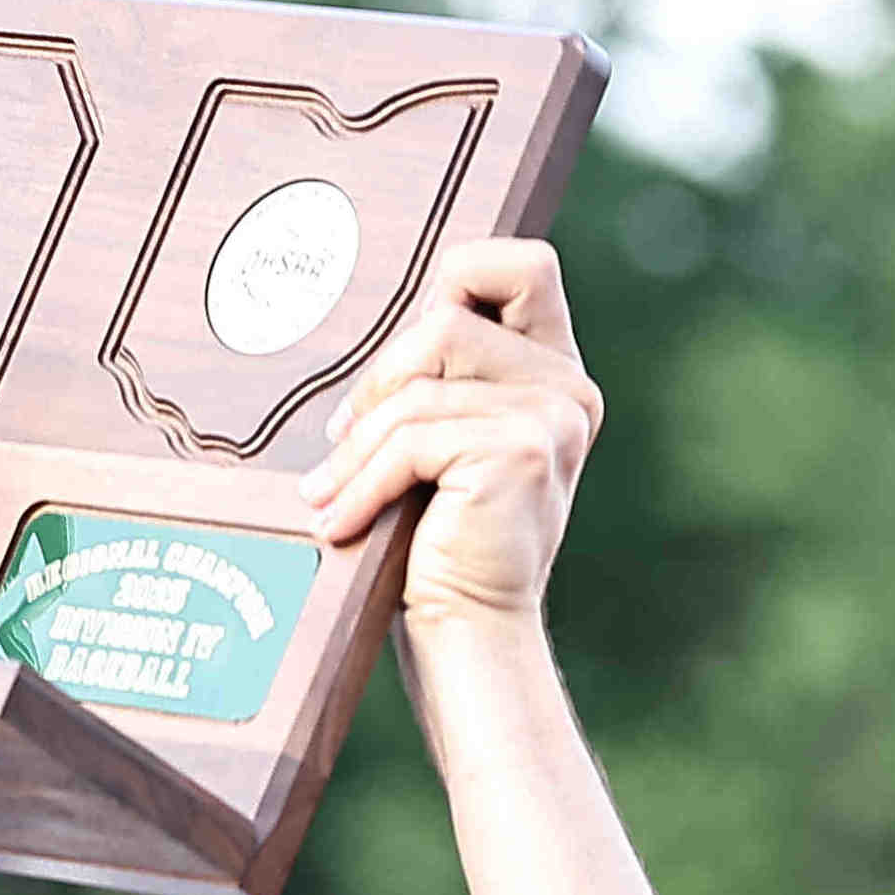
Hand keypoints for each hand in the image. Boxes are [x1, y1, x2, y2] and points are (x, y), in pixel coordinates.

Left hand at [302, 240, 601, 638]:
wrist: (470, 628)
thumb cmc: (438, 541)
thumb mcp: (436, 446)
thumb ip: (433, 382)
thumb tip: (383, 342)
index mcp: (550, 370)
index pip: (521, 265)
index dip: (455, 280)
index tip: (400, 363)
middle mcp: (566, 385)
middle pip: (446, 321)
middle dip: (377, 383)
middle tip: (344, 444)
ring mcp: (552, 414)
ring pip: (416, 390)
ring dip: (356, 448)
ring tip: (328, 494)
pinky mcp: (524, 450)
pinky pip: (412, 441)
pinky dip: (362, 483)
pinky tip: (341, 520)